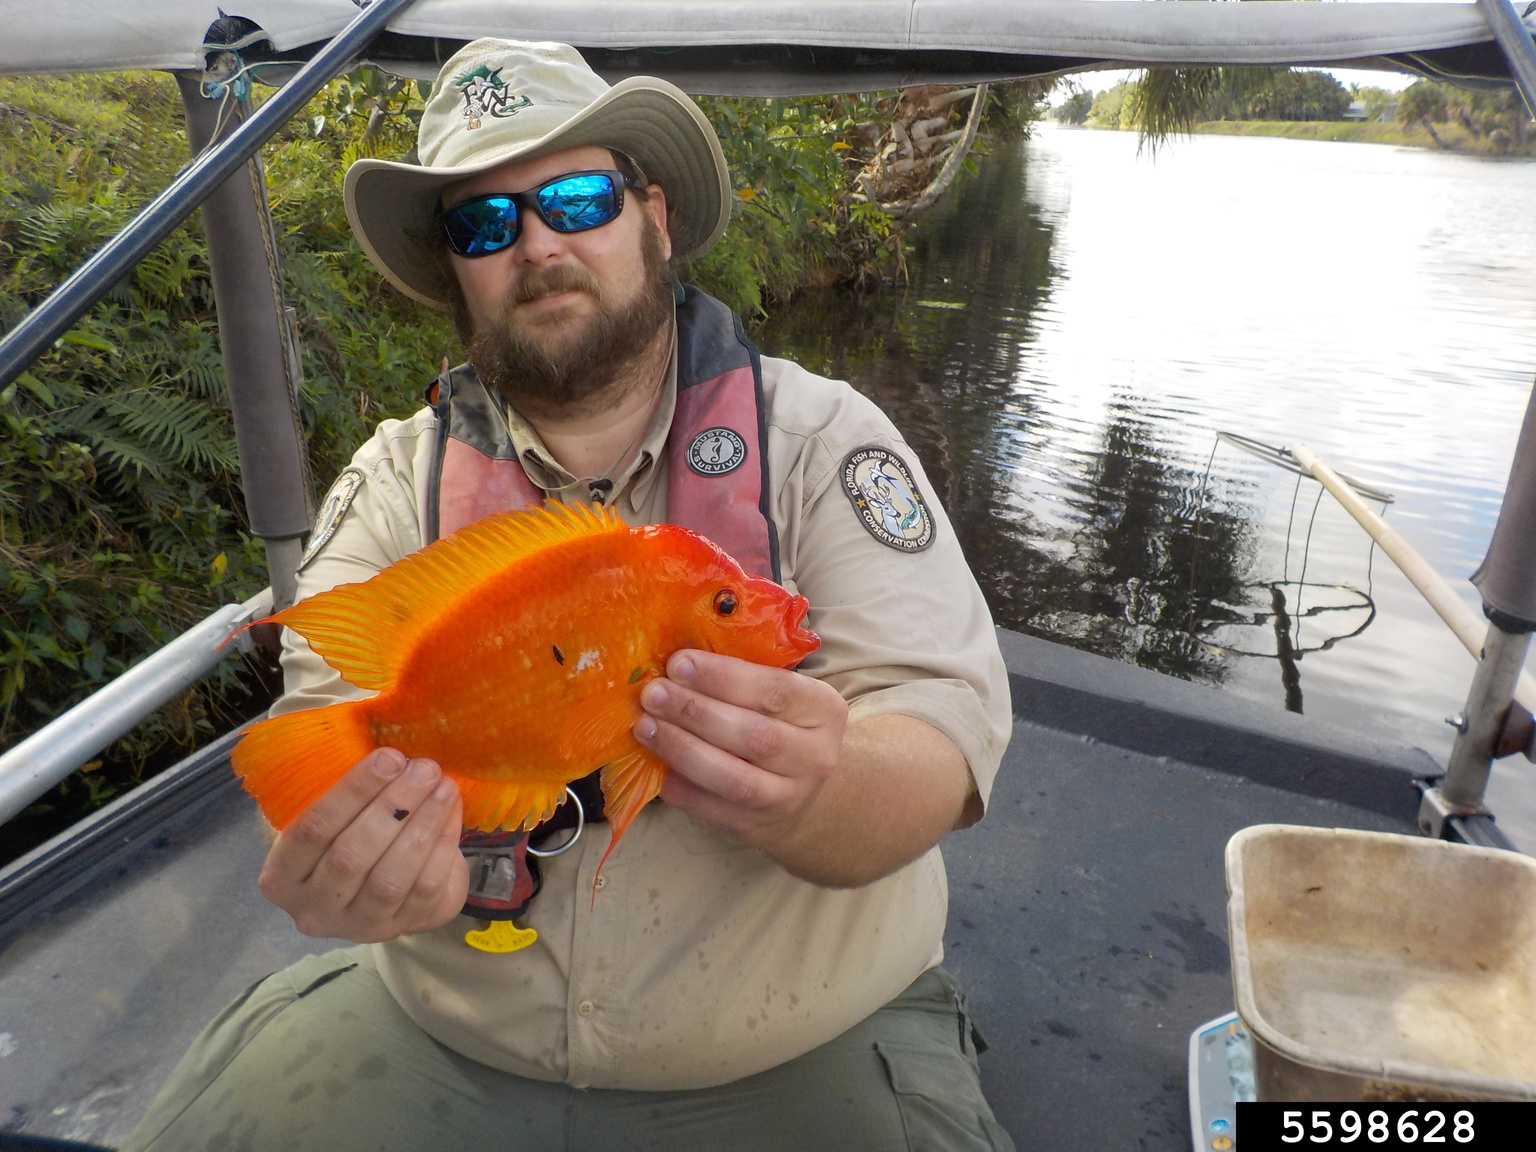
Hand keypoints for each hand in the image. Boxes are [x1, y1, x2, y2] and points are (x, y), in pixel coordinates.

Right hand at [257, 748, 468, 942]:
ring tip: (442, 784)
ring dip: (422, 824)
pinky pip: (426, 887)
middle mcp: (313, 911)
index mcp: (281, 877)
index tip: (389, 756)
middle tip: (424, 767)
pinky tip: (451, 809)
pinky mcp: (403, 928)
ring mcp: (359, 926)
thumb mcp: (330, 815)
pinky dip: (443, 844)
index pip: (311, 831)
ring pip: (391, 877)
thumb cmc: (349, 834)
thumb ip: (337, 787)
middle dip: (393, 805)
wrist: (383, 885)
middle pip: (351, 856)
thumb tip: (374, 728)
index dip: (352, 791)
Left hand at [633, 650, 847, 855]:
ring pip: (734, 779)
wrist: (801, 794)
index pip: (775, 691)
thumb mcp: (781, 697)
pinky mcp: (756, 827)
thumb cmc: (779, 727)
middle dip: (696, 712)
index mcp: (823, 710)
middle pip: (753, 735)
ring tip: (646, 727)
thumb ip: (741, 679)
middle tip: (654, 694)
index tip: (678, 664)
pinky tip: (656, 765)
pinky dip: (680, 786)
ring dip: (683, 750)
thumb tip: (676, 663)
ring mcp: (788, 798)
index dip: (723, 677)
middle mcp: (814, 757)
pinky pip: (712, 809)